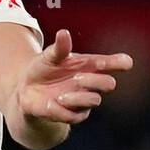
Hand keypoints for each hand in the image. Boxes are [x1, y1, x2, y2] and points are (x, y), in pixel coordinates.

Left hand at [17, 29, 132, 126]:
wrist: (27, 89)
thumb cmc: (44, 69)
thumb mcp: (49, 56)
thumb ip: (59, 48)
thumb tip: (63, 33)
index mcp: (89, 65)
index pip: (114, 63)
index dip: (120, 63)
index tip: (123, 63)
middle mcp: (91, 83)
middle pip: (109, 83)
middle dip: (96, 80)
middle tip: (76, 77)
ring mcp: (83, 100)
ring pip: (94, 100)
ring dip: (78, 97)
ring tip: (60, 95)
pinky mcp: (72, 115)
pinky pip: (74, 116)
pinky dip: (62, 110)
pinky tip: (51, 104)